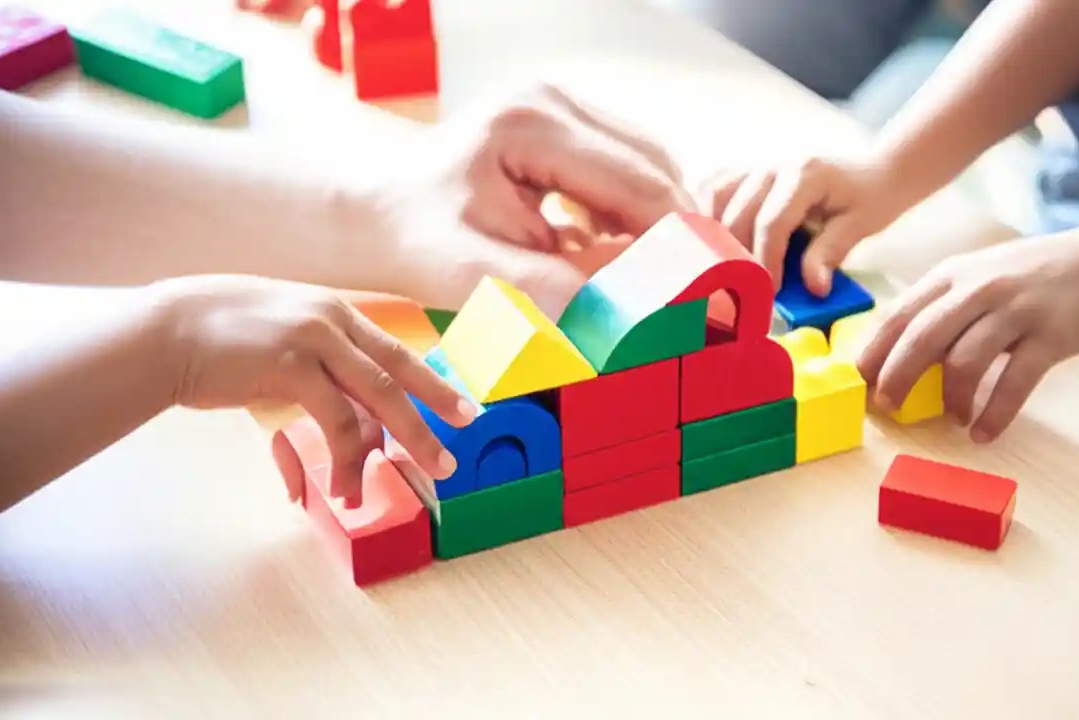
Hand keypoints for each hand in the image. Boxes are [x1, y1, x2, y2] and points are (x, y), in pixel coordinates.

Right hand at [151, 275, 475, 504]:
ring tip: (423, 473)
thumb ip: (310, 374)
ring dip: (405, 440)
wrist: (163, 331)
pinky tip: (338, 487)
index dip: (430, 376)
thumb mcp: (275, 340)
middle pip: (401, 368)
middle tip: (467, 429)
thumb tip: (325, 428)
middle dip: (438, 402)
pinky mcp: (291, 367)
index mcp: (333, 310)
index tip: (458, 400)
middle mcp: (332, 319)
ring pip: (380, 397)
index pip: (393, 347)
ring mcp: (314, 340)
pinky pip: (335, 420)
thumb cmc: (213, 339)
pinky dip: (343, 458)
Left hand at [360, 83, 691, 317]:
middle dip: (675, 229)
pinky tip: (619, 253)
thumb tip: (623, 318)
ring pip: (647, 163)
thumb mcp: (473, 277)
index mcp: (531, 125)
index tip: (702, 289)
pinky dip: (632, 211)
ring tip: (653, 278)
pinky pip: (623, 166)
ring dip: (656, 221)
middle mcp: (552, 98)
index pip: (636, 182)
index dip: (677, 238)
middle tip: (689, 291)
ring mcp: (559, 104)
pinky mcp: (562, 122)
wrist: (376, 212)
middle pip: (653, 164)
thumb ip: (549, 293)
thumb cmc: (414, 242)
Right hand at [701, 156, 903, 293]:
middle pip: (739, 213)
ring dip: (716, 234)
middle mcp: (775, 165)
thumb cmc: (869, 198)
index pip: (772, 223)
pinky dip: (708, 213)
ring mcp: (758, 166)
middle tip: (744, 290)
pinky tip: (713, 241)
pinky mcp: (748, 172)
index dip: (766, 261)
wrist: (874, 171)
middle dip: (738, 256)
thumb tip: (813, 289)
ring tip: (725, 267)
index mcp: (805, 175)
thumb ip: (831, 253)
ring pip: (718, 197)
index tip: (767, 292)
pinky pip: (716, 188)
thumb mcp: (860, 226)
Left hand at [857, 231, 1078, 441]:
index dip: (876, 350)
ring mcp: (1016, 311)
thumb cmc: (1026, 278)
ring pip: (966, 361)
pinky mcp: (1050, 337)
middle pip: (923, 337)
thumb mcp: (974, 277)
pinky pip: (1015, 383)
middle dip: (898, 376)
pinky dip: (994, 414)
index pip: (900, 314)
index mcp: (951, 275)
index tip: (859, 380)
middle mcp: (979, 288)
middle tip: (888, 407)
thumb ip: (937, 308)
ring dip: (952, 399)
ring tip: (953, 419)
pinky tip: (982, 433)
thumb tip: (892, 355)